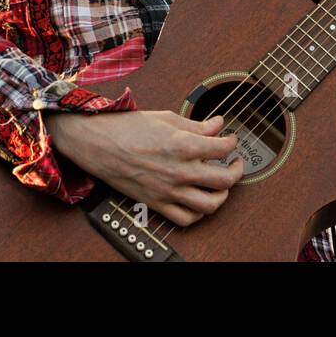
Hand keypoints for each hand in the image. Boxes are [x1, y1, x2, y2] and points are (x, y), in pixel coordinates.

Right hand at [46, 109, 244, 226]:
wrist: (99, 143)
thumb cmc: (128, 128)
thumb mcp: (167, 118)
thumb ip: (196, 125)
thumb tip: (217, 125)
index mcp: (184, 146)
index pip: (223, 148)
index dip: (232, 142)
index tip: (231, 139)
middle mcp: (180, 171)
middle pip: (224, 180)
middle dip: (236, 170)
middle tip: (235, 163)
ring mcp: (169, 190)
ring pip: (210, 205)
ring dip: (222, 196)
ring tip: (222, 185)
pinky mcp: (157, 203)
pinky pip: (186, 219)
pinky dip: (198, 214)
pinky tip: (199, 201)